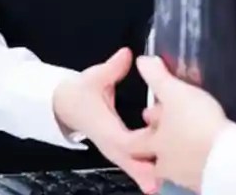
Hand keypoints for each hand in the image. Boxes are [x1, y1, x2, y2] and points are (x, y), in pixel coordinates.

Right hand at [53, 48, 158, 192]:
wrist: (65, 105)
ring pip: (133, 166)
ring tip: (171, 180)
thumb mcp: (93, 77)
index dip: (141, 144)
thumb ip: (111, 68)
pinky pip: (135, 163)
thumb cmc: (79, 92)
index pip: (123, 142)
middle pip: (131, 161)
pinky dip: (147, 168)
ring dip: (149, 173)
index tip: (159, 145)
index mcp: (105, 129)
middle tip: (166, 179)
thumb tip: (125, 55)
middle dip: (148, 170)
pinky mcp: (120, 150)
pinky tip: (165, 174)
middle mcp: (110, 144)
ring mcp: (114, 150)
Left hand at [135, 56, 230, 192]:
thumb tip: (143, 62)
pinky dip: (197, 155)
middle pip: (153, 157)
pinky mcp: (206, 178)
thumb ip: (157, 77)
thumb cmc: (197, 126)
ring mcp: (187, 175)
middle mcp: (166, 165)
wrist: (230, 158)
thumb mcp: (175, 92)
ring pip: (175, 163)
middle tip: (166, 123)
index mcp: (153, 145)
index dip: (132, 131)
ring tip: (189, 130)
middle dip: (158, 139)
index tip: (145, 114)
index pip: (130, 143)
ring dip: (178, 146)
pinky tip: (208, 144)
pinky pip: (196, 167)